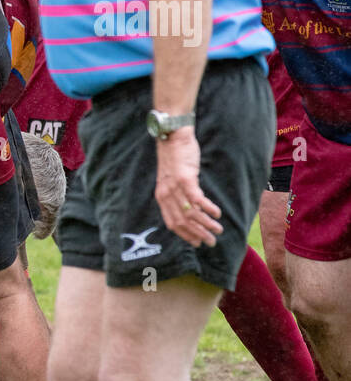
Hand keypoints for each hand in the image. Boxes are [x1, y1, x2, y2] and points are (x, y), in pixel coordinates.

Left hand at [154, 129, 222, 246]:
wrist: (173, 137)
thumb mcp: (171, 181)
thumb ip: (177, 196)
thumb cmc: (175, 159)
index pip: (172, 223)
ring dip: (206, 224)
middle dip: (198, 235)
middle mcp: (166, 195)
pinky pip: (197, 199)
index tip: (197, 243)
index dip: (185, 235)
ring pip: (190, 213)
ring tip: (218, 229)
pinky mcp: (185, 178)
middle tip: (211, 242)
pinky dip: (208, 208)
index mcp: (161, 197)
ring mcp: (174, 187)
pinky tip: (217, 213)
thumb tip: (190, 210)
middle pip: (182, 222)